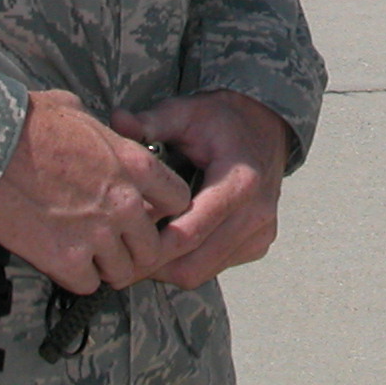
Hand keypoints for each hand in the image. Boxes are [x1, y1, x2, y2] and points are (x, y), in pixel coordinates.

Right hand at [0, 89, 195, 292]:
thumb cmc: (31, 121)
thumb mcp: (82, 114)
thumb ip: (106, 135)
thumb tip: (105, 131)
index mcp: (136, 165)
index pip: (177, 201)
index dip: (161, 211)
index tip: (144, 213)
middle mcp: (125, 203)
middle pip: (152, 248)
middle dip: (135, 249)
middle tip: (113, 245)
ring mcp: (98, 235)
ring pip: (123, 273)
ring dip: (106, 267)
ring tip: (86, 255)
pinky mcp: (66, 260)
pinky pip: (87, 285)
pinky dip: (77, 278)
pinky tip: (63, 262)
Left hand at [112, 90, 291, 291]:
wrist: (267, 126)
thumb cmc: (224, 120)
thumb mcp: (188, 112)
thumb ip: (153, 122)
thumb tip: (118, 120)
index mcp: (240, 184)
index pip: (188, 235)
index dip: (149, 247)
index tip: (119, 242)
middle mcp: (256, 215)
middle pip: (192, 266)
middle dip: (152, 266)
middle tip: (120, 254)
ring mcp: (259, 233)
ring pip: (201, 273)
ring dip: (167, 268)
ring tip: (141, 247)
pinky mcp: (258, 244)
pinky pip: (214, 268)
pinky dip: (187, 263)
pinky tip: (170, 242)